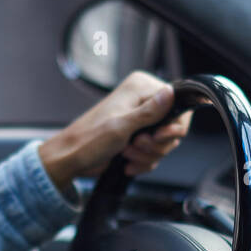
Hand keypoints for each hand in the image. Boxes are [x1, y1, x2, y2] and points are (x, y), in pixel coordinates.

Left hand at [37, 71, 192, 190]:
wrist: (72, 158)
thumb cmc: (89, 139)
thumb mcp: (122, 125)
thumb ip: (150, 111)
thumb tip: (171, 92)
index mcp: (140, 88)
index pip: (178, 104)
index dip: (173, 126)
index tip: (159, 137)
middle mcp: (143, 102)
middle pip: (173, 128)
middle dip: (156, 145)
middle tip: (136, 145)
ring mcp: (141, 121)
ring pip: (164, 144)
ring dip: (146, 155)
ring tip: (127, 153)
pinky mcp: (138, 137)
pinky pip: (154, 153)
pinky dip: (142, 161)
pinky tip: (127, 161)